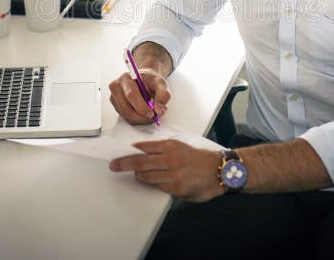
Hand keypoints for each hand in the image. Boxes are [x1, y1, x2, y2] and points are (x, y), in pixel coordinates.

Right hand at [108, 68, 170, 124]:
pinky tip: (144, 113)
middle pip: (126, 108)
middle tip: (153, 117)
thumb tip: (159, 110)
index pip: (131, 95)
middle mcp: (116, 87)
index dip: (141, 107)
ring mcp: (114, 97)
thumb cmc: (150, 80)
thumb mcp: (161, 83)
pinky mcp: (116, 105)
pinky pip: (126, 117)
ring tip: (151, 114)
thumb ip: (163, 95)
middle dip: (141, 116)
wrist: (143, 79)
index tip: (152, 113)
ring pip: (126, 115)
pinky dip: (137, 119)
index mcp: (126, 78)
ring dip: (140, 119)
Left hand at [109, 139, 224, 201]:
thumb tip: (143, 153)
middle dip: (123, 163)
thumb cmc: (200, 159)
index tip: (119, 153)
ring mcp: (172, 174)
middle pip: (139, 161)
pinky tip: (152, 182)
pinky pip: (157, 187)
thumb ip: (163, 150)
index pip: (144, 147)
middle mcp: (170, 158)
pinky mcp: (175, 188)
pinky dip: (153, 184)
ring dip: (139, 176)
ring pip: (146, 176)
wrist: (220, 171)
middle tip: (114, 165)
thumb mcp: (181, 147)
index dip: (129, 151)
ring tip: (137, 174)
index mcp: (171, 145)